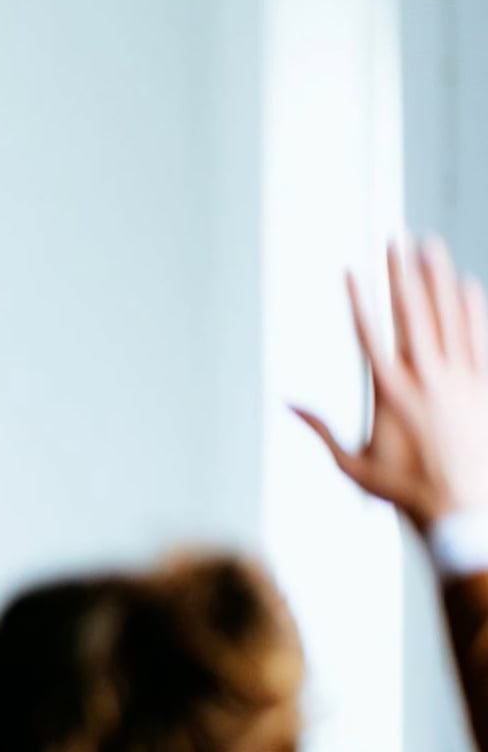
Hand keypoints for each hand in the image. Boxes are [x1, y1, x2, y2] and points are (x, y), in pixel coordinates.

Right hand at [294, 238, 487, 531]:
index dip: (359, 299)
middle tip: (399, 240)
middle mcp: (425, 379)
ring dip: (440, 280)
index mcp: (389, 394)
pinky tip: (470, 286)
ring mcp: (459, 380)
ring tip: (433, 248)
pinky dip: (474, 311)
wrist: (465, 511)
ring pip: (450, 318)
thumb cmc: (405, 494)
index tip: (351, 269)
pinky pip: (479, 340)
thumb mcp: (353, 466)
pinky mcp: (483, 387)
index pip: (370, 334)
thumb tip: (285, 403)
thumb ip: (319, 430)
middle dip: (404, 274)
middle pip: (413, 314)